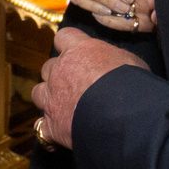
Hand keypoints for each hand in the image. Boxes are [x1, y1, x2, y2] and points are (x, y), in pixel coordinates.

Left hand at [31, 27, 149, 149]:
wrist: (122, 115)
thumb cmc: (130, 83)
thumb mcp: (128, 60)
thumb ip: (111, 58)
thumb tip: (112, 62)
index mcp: (78, 50)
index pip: (64, 37)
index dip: (68, 44)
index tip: (76, 50)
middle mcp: (59, 71)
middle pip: (48, 67)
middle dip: (57, 74)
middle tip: (74, 83)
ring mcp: (52, 98)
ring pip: (38, 93)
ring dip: (48, 99)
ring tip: (63, 106)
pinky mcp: (52, 125)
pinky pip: (42, 126)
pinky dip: (50, 129)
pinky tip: (60, 132)